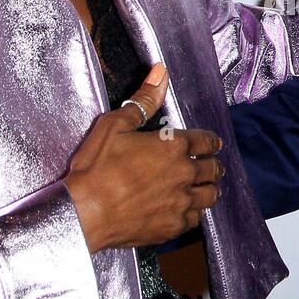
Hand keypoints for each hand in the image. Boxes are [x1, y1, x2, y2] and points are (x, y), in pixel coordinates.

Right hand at [64, 62, 224, 252]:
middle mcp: (184, 172)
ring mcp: (181, 201)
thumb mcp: (115, 124)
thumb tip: (161, 72)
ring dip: (210, 188)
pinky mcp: (174, 225)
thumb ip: (144, 99)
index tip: (213, 144)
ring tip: (206, 187)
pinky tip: (188, 210)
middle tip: (212, 166)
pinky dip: (194, 212)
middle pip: (213, 168)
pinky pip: (196, 218)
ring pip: (211, 195)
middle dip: (214, 165)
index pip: (206, 140)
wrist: (84, 212)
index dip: (211, 141)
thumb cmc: (96, 167)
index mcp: (173, 145)